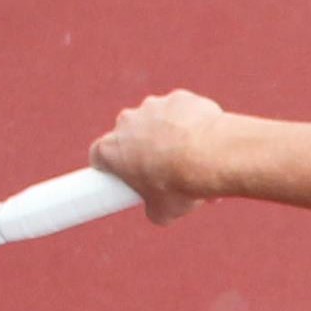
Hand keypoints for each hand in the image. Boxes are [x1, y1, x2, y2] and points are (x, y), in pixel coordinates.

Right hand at [90, 90, 228, 224]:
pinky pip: (183, 112)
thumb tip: (158, 211)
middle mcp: (127, 122)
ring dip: (172, 138)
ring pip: (160, 123)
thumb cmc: (181, 185)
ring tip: (196, 163)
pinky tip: (208, 142)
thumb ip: (153, 208)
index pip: (99, 156)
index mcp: (112, 149)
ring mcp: (153, 107)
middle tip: (168, 173)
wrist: (212, 156)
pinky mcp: (179, 98)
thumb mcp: (162, 213)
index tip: (122, 177)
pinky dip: (192, 124)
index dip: (110, 168)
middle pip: (132, 138)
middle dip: (147, 153)